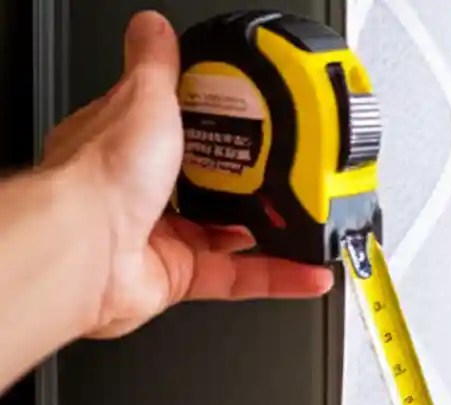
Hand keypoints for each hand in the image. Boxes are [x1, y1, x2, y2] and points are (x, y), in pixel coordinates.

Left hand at [41, 11, 332, 338]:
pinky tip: (310, 272)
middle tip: (292, 174)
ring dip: (272, 233)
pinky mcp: (178, 278)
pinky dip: (278, 278)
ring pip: (227, 237)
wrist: (88, 248)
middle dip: (251, 184)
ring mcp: (158, 238)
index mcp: (124, 145)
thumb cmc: (103, 174)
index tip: (252, 123)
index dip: (211, 126)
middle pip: (207, 187)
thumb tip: (153, 27)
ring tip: (309, 222)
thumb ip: (157, 65)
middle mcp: (138, 194)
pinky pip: (237, 278)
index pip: (172, 130)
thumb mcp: (144, 97)